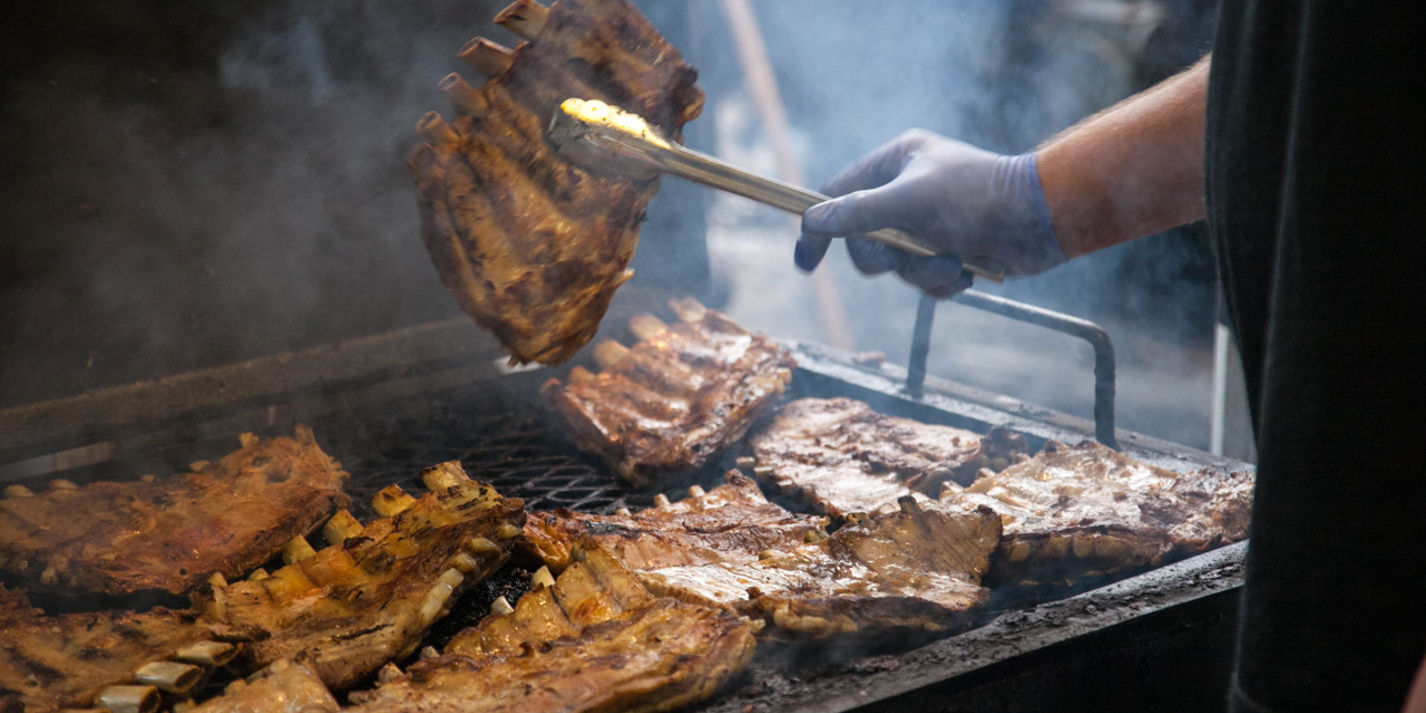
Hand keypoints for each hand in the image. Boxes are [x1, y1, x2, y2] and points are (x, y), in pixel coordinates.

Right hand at [795, 130, 1065, 296]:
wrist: (1042, 221)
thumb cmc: (978, 199)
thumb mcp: (910, 202)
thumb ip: (858, 213)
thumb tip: (811, 222)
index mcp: (895, 163)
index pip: (838, 194)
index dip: (819, 228)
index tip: (807, 264)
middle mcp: (907, 191)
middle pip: (864, 241)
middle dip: (888, 257)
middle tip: (907, 253)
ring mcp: (929, 223)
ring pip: (898, 266)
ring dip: (922, 272)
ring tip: (954, 261)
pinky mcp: (949, 250)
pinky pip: (924, 279)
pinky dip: (942, 281)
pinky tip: (967, 270)